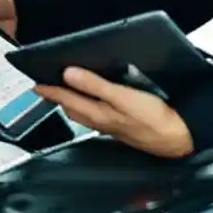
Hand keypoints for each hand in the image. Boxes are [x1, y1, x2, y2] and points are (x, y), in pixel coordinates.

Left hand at [35, 67, 193, 158]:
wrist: (176, 138)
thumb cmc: (152, 119)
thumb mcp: (122, 97)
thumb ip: (94, 85)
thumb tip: (69, 73)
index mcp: (96, 114)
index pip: (65, 100)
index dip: (50, 90)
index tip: (36, 83)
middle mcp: (100, 121)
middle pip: (71, 108)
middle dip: (57, 97)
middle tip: (46, 85)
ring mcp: (110, 125)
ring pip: (83, 113)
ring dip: (71, 101)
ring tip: (65, 91)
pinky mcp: (121, 126)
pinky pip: (96, 115)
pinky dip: (88, 105)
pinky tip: (94, 101)